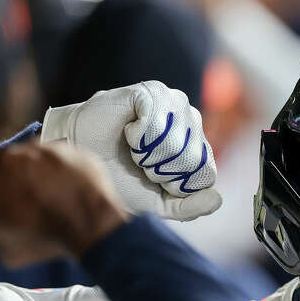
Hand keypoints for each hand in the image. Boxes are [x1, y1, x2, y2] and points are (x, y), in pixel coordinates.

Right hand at [0, 142, 127, 265]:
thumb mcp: (12, 252)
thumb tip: (8, 238)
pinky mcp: (66, 147)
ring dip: (44, 174)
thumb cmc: (47, 237)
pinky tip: (73, 187)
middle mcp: (8, 157)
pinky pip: (62, 158)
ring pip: (36, 160)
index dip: (3, 198)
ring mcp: (38, 149)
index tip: (15, 208)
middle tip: (39, 202)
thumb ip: (1, 237)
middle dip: (23, 183)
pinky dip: (67, 170)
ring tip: (59, 196)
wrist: (87, 224)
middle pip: (12, 168)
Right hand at [41, 80, 221, 220]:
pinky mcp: (151, 92)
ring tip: (134, 149)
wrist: (82, 156)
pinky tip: (128, 132)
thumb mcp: (158, 203)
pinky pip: (155, 123)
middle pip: (193, 160)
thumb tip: (217, 199)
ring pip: (176, 144)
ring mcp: (174, 104)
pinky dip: (138, 137)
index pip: (206, 174)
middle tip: (141, 164)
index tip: (155, 181)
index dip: (177, 185)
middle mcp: (192, 122)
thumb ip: (189, 207)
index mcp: (198, 147)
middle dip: (161, 171)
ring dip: (148, 155)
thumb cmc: (121, 178)